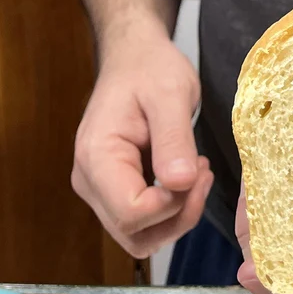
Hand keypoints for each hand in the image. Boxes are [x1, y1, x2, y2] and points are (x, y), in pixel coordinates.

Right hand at [71, 21, 212, 258]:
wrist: (134, 57)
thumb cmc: (150, 68)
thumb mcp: (171, 94)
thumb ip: (174, 139)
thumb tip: (180, 184)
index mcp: (97, 156)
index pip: (130, 212)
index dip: (170, 205)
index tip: (196, 170)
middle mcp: (89, 180)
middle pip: (133, 232)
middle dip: (178, 214)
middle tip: (203, 173)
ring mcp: (99, 188)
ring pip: (137, 236)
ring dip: (175, 217)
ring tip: (197, 174)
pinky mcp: (113, 189)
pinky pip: (140, 221)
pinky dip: (169, 210)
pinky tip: (186, 177)